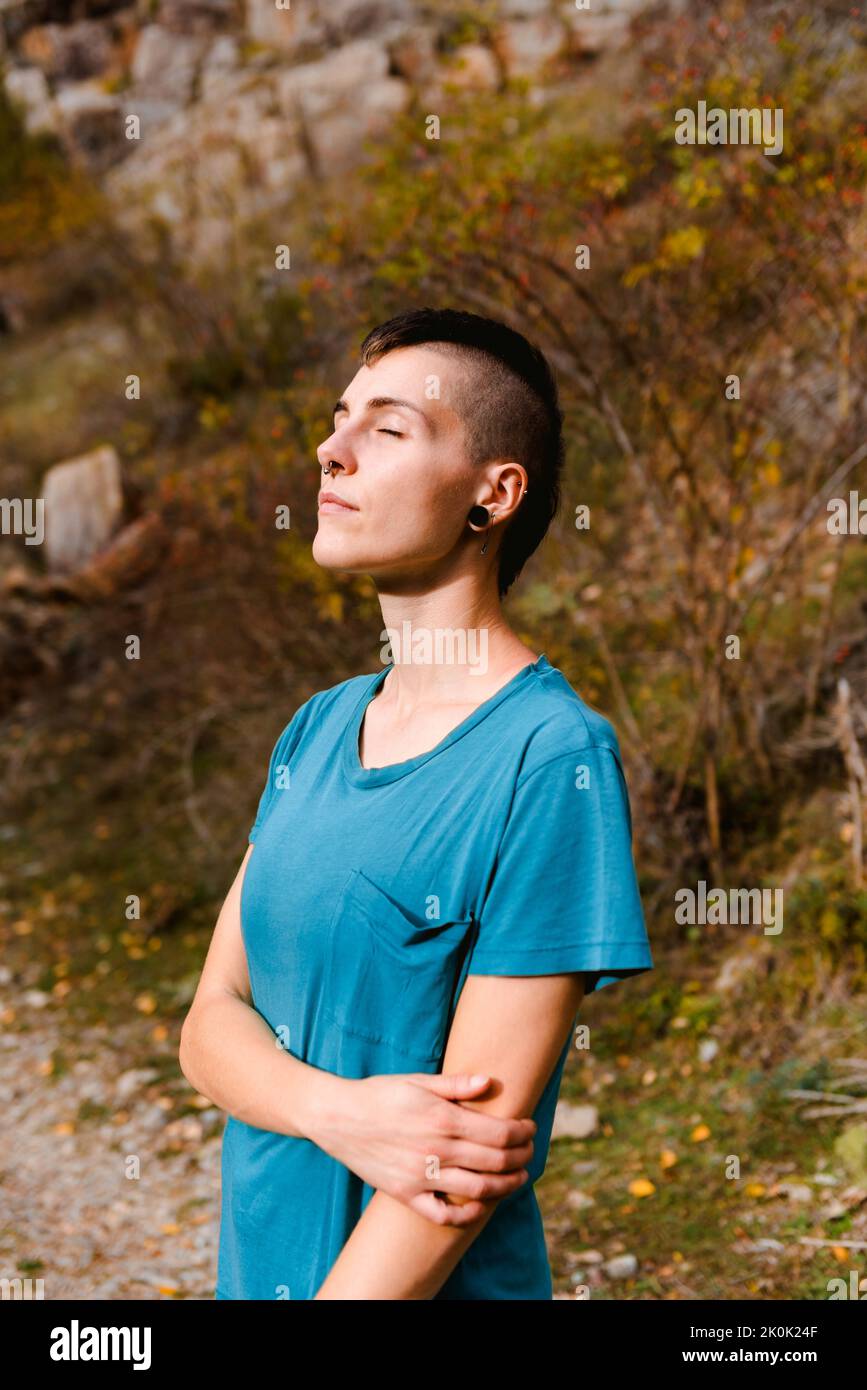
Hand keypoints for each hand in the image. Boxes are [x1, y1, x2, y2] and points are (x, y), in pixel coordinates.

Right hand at [313, 1072, 536, 1225]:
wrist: (337, 1117)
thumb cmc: (379, 1094)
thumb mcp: (417, 1081)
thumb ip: (455, 1084)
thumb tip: (488, 1082)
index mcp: (442, 1119)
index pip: (499, 1133)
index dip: (522, 1133)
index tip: (530, 1129)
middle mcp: (435, 1150)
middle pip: (495, 1161)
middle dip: (521, 1157)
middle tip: (530, 1152)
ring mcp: (421, 1176)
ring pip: (477, 1190)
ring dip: (505, 1186)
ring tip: (517, 1178)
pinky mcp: (406, 1194)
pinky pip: (443, 1214)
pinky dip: (466, 1216)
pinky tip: (479, 1206)